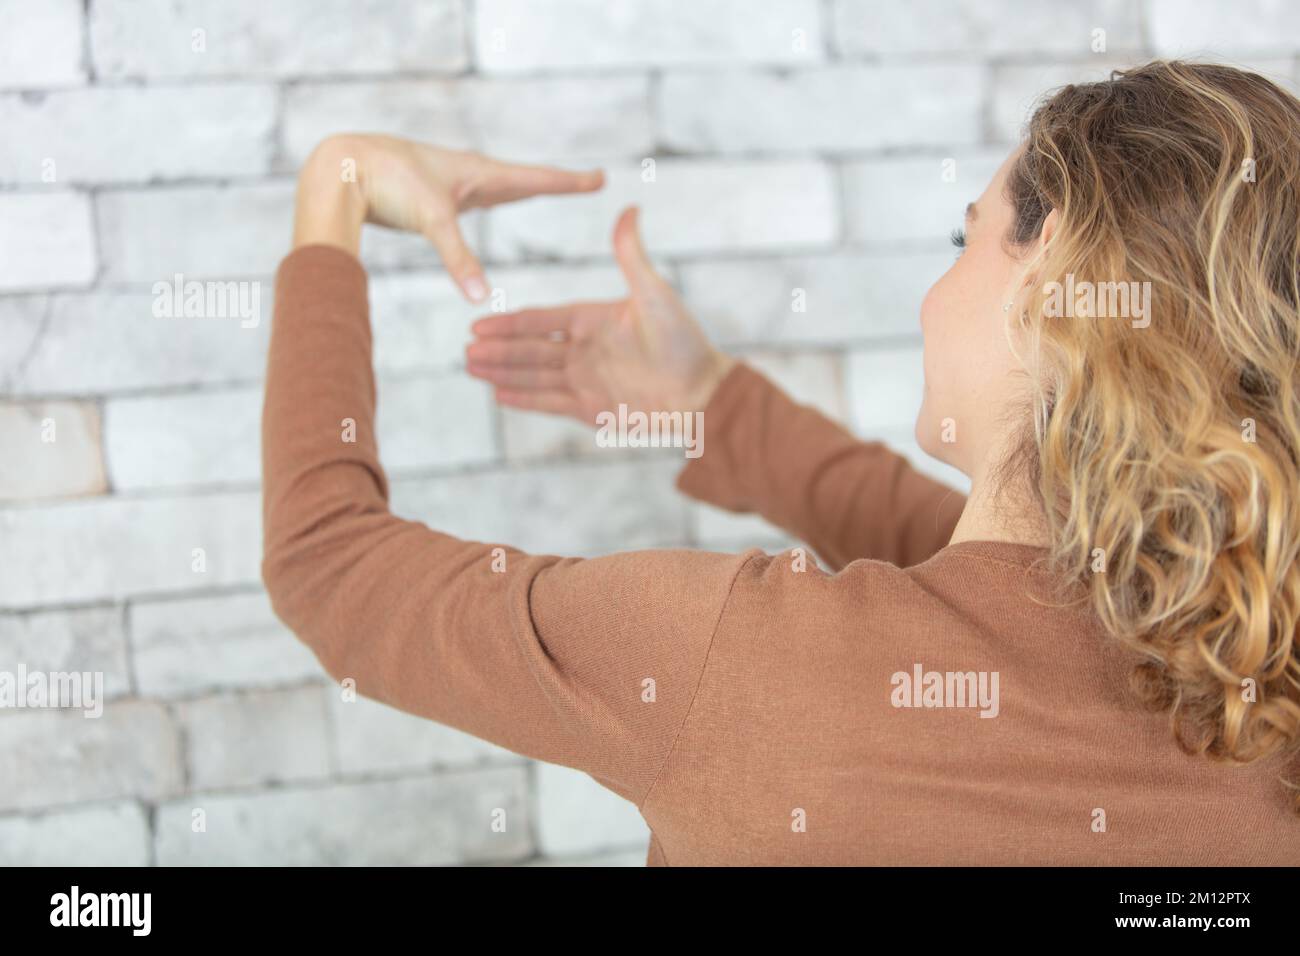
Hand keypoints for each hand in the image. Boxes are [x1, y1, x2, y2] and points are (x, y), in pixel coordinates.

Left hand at [293, 134, 603, 300]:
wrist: (342, 169)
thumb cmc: (387, 183)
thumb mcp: (431, 222)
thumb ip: (459, 260)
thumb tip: (479, 297)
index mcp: (479, 173)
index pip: (536, 179)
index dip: (569, 183)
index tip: (600, 178)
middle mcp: (469, 173)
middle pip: (525, 179)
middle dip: (557, 184)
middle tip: (588, 182)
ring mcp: (451, 183)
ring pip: (499, 186)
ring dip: (526, 188)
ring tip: (547, 187)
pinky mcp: (432, 195)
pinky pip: (475, 197)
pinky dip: (493, 197)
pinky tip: (484, 201)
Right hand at [466, 206, 734, 422]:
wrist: (701, 393)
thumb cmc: (683, 341)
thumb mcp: (653, 294)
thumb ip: (631, 254)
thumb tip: (629, 207)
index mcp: (593, 320)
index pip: (542, 320)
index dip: (510, 323)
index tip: (479, 324)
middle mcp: (585, 349)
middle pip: (531, 349)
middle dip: (498, 350)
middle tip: (466, 350)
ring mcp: (586, 380)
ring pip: (534, 375)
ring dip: (503, 372)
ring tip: (472, 368)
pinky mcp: (591, 408)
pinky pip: (550, 402)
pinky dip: (525, 399)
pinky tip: (499, 394)